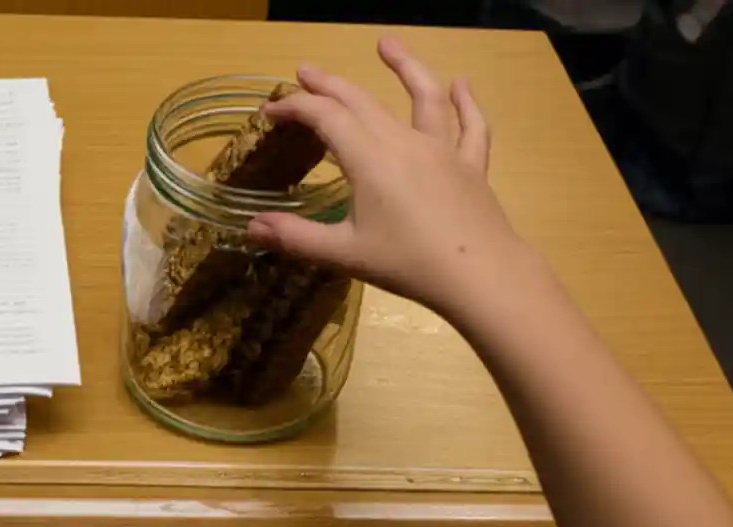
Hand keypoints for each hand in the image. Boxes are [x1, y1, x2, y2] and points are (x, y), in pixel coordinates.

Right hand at [248, 36, 538, 319]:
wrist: (481, 276)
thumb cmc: (408, 265)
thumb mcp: (345, 254)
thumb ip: (297, 238)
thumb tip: (252, 227)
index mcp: (369, 159)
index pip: (325, 118)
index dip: (295, 108)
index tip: (271, 112)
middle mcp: (404, 143)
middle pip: (362, 101)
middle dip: (329, 84)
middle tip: (305, 71)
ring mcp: (442, 150)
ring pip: (424, 97)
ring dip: (404, 66)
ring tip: (386, 44)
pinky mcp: (471, 166)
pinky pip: (470, 127)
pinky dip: (466, 103)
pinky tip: (461, 85)